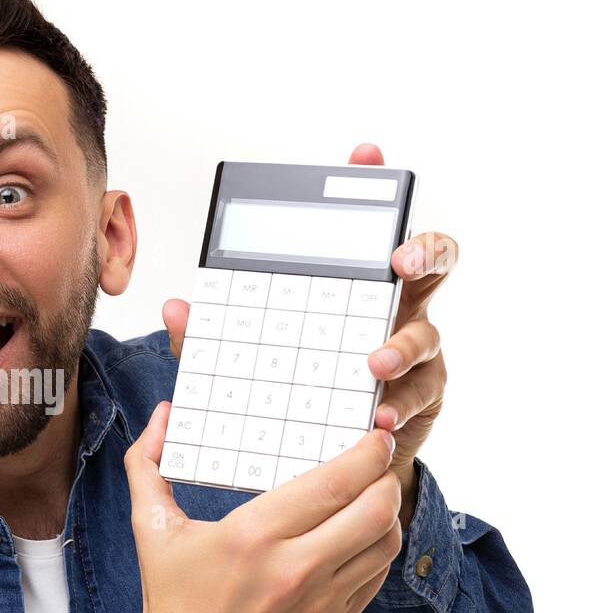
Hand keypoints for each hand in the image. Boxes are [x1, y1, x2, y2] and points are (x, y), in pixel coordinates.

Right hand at [114, 400, 401, 612]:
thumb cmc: (170, 599)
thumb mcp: (151, 528)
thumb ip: (147, 464)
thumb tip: (160, 415)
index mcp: (251, 537)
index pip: (333, 483)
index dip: (366, 453)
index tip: (374, 435)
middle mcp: (293, 570)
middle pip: (374, 510)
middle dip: (386, 475)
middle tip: (380, 457)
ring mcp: (318, 603)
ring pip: (384, 544)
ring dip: (388, 511)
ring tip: (374, 492)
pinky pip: (375, 578)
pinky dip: (377, 549)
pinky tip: (362, 534)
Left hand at [162, 143, 455, 529]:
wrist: (320, 456)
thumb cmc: (291, 390)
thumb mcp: (244, 359)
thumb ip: (213, 336)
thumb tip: (177, 310)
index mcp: (356, 287)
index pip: (370, 224)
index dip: (373, 187)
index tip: (365, 156)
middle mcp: (396, 311)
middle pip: (433, 263)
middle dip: (423, 252)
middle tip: (399, 262)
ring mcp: (416, 356)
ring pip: (427, 337)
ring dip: (401, 347)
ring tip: (373, 365)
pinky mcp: (421, 403)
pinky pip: (420, 400)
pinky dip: (399, 408)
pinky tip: (377, 419)